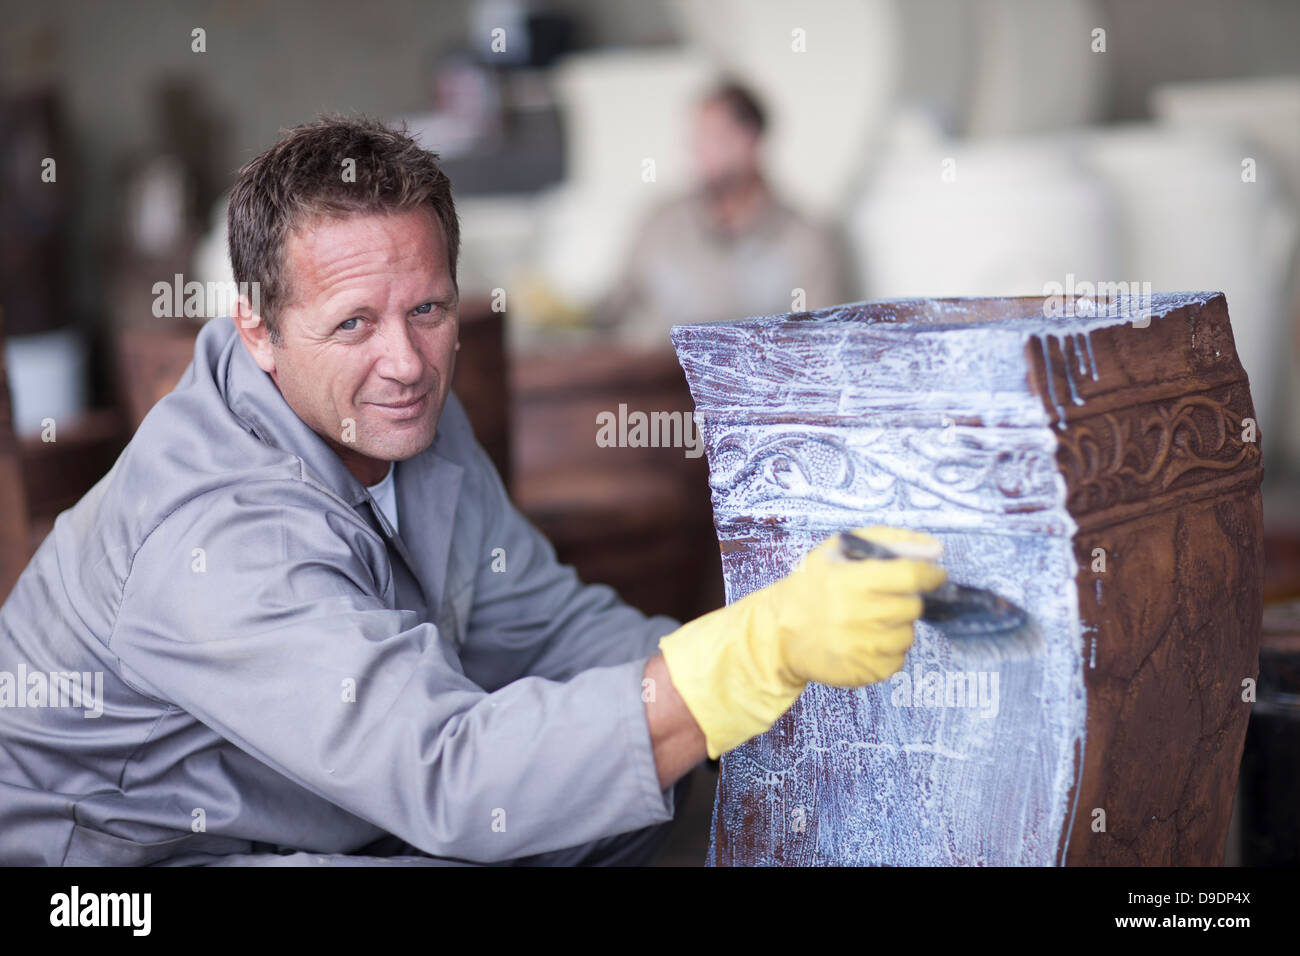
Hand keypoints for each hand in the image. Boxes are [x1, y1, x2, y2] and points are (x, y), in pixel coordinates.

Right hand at [657, 525, 945, 757]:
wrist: (778, 634)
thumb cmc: (811, 586)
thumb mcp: (839, 549)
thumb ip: (888, 541)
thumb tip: (934, 550)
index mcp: (851, 581)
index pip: (910, 576)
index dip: (930, 574)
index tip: (934, 574)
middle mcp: (856, 616)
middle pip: (913, 607)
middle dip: (906, 600)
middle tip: (884, 598)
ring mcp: (861, 648)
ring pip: (908, 635)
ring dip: (897, 626)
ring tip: (870, 620)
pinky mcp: (864, 672)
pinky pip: (897, 659)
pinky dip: (888, 649)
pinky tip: (865, 640)